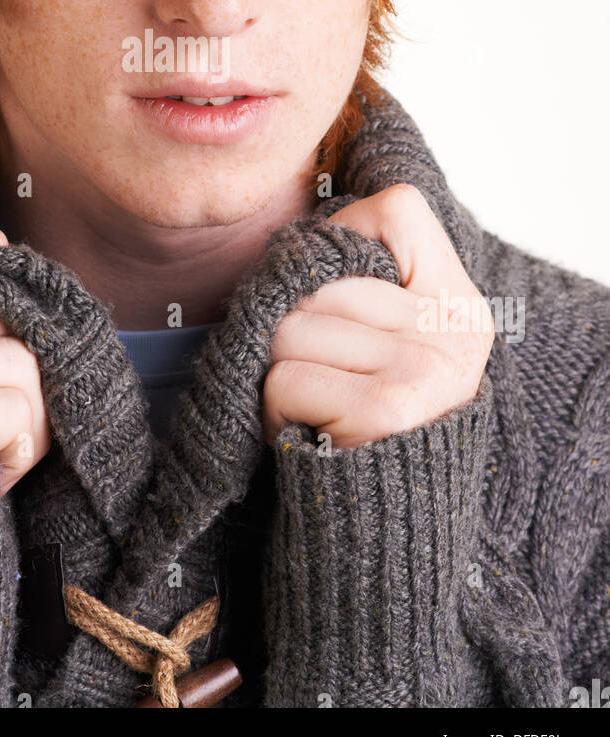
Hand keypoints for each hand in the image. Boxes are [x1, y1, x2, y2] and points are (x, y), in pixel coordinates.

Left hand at [262, 183, 494, 448]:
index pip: (396, 208)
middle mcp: (454, 331)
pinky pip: (284, 379)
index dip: (346, 238)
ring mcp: (424, 368)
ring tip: (319, 405)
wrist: (385, 529)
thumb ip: (364, 280)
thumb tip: (292, 248)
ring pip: (291, 327)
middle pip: (320, 279)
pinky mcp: (386, 409)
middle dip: (297, 327)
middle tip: (325, 375)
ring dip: (281, 373)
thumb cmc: (367, 417)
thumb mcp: (393, 338)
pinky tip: (311, 430)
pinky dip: (276, 410)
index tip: (344, 298)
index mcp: (459, 302)